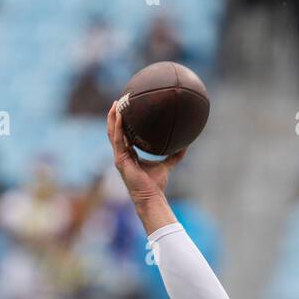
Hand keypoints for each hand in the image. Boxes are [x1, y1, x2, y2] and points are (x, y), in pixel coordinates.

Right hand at [106, 103, 186, 227]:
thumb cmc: (156, 184)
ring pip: (112, 133)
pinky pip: (117, 139)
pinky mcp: (120, 160)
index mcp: (130, 155)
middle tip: (119, 101)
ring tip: (116, 104)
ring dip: (112, 118)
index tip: (126, 109)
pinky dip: (117, 126)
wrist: (151, 197)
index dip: (123, 123)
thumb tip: (186, 144)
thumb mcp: (167, 165)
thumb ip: (175, 155)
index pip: (123, 136)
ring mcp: (119, 157)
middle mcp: (122, 154)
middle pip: (115, 131)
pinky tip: (119, 115)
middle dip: (114, 116)